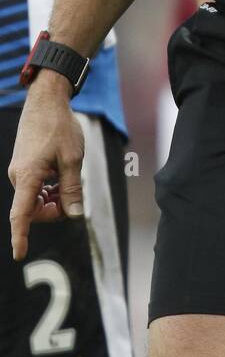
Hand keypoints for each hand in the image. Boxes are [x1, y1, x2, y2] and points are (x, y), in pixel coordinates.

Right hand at [8, 75, 84, 259]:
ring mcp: (19, 172)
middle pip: (34, 210)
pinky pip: (34, 189)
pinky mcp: (23, 167)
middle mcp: (18, 176)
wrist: (46, 102)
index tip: (19, 254)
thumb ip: (72, 189)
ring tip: (68, 182)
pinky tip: (60, 179)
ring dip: (53, 200)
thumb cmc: (60, 128)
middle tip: (73, 198)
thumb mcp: (73, 159)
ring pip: (35, 200)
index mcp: (28, 176)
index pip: (21, 214)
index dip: (20, 236)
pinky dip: (48, 191)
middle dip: (54, 211)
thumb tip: (74, 215)